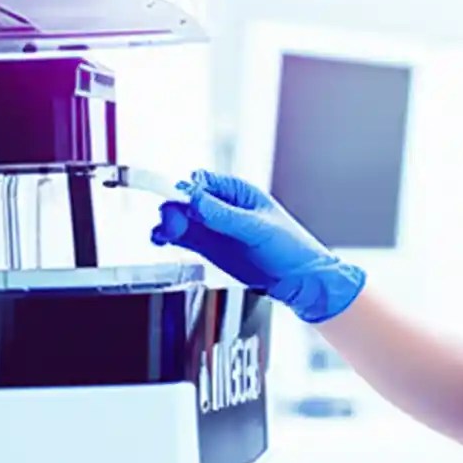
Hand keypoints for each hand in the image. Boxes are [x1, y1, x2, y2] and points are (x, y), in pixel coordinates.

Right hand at [150, 170, 365, 322]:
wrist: (301, 281)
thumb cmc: (291, 248)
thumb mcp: (258, 229)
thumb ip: (224, 216)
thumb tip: (194, 199)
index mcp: (238, 192)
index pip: (203, 182)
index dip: (186, 188)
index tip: (177, 200)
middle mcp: (223, 206)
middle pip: (185, 199)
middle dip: (174, 208)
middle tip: (172, 224)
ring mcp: (214, 227)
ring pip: (179, 218)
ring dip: (166, 223)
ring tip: (163, 236)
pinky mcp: (209, 247)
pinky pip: (182, 237)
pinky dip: (168, 237)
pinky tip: (161, 240)